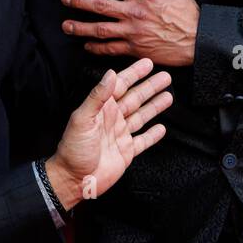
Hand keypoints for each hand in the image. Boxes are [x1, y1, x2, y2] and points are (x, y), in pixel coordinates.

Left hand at [45, 58, 171, 208]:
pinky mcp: (126, 152)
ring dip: (154, 106)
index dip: (134, 74)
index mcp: (102, 109)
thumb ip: (97, 96)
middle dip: (150, 87)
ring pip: (141, 116)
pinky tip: (162, 128)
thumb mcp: (82, 118)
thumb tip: (110, 74)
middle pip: (135, 99)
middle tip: (166, 76)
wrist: (74, 179)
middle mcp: (112, 119)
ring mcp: (120, 135)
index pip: (120, 86)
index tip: (148, 63)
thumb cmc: (73, 149)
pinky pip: (143, 140)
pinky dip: (152, 135)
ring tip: (169, 96)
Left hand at [61, 0, 199, 65]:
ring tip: (67, 26)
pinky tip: (87, 46)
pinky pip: (111, 48)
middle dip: (79, 1)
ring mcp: (132, 32)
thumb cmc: (187, 13)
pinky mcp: (135, 48)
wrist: (197, 38)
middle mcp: (134, 12)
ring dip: (81, 27)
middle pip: (100, 5)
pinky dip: (97, 48)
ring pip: (100, 29)